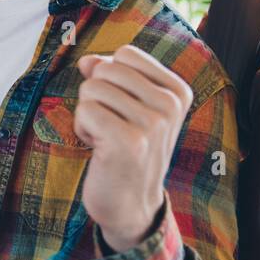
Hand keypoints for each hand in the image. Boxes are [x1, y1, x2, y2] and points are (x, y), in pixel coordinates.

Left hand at [73, 45, 193, 251]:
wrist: (132, 205)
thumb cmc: (126, 151)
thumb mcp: (128, 108)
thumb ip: (111, 77)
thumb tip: (87, 60)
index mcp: (177, 91)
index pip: (126, 54)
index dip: (111, 79)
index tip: (124, 110)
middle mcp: (170, 104)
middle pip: (106, 69)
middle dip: (96, 97)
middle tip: (112, 127)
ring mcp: (152, 123)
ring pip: (91, 88)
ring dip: (88, 115)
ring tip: (107, 139)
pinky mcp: (128, 141)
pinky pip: (84, 110)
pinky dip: (82, 129)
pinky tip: (100, 149)